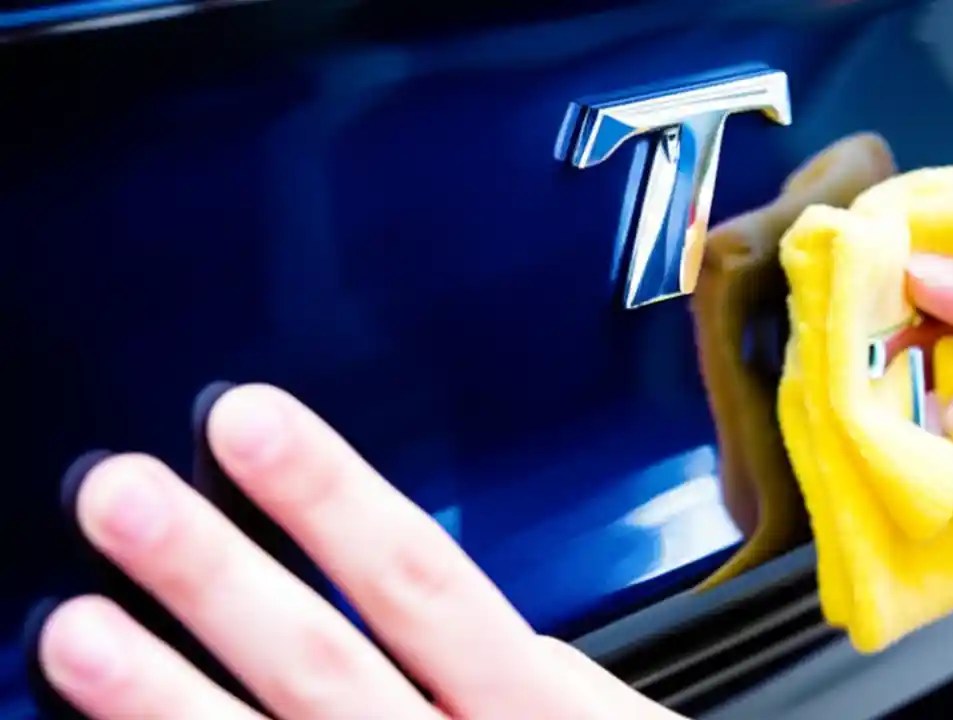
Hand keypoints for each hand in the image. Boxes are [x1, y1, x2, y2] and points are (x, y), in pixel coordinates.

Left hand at [33, 385, 680, 719]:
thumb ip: (538, 679)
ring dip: (166, 696)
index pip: (424, 584)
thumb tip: (478, 620)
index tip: (253, 424)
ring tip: (74, 626)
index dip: (331, 499)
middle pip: (325, 665)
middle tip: (122, 495)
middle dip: (219, 580)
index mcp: (546, 718)